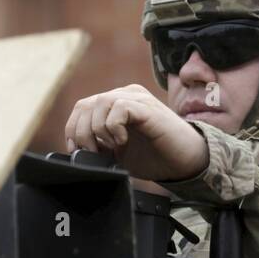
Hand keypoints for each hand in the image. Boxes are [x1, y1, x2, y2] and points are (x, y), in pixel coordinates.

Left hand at [64, 84, 208, 181]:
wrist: (184, 162)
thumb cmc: (154, 156)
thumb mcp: (118, 151)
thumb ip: (99, 144)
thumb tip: (76, 149)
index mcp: (118, 103)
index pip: (82, 107)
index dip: (74, 130)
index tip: (79, 151)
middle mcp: (126, 95)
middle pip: (86, 105)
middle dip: (82, 133)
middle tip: (95, 153)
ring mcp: (137, 99)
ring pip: (99, 104)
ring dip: (98, 131)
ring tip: (113, 147)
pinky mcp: (147, 108)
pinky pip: (118, 109)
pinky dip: (114, 128)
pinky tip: (124, 141)